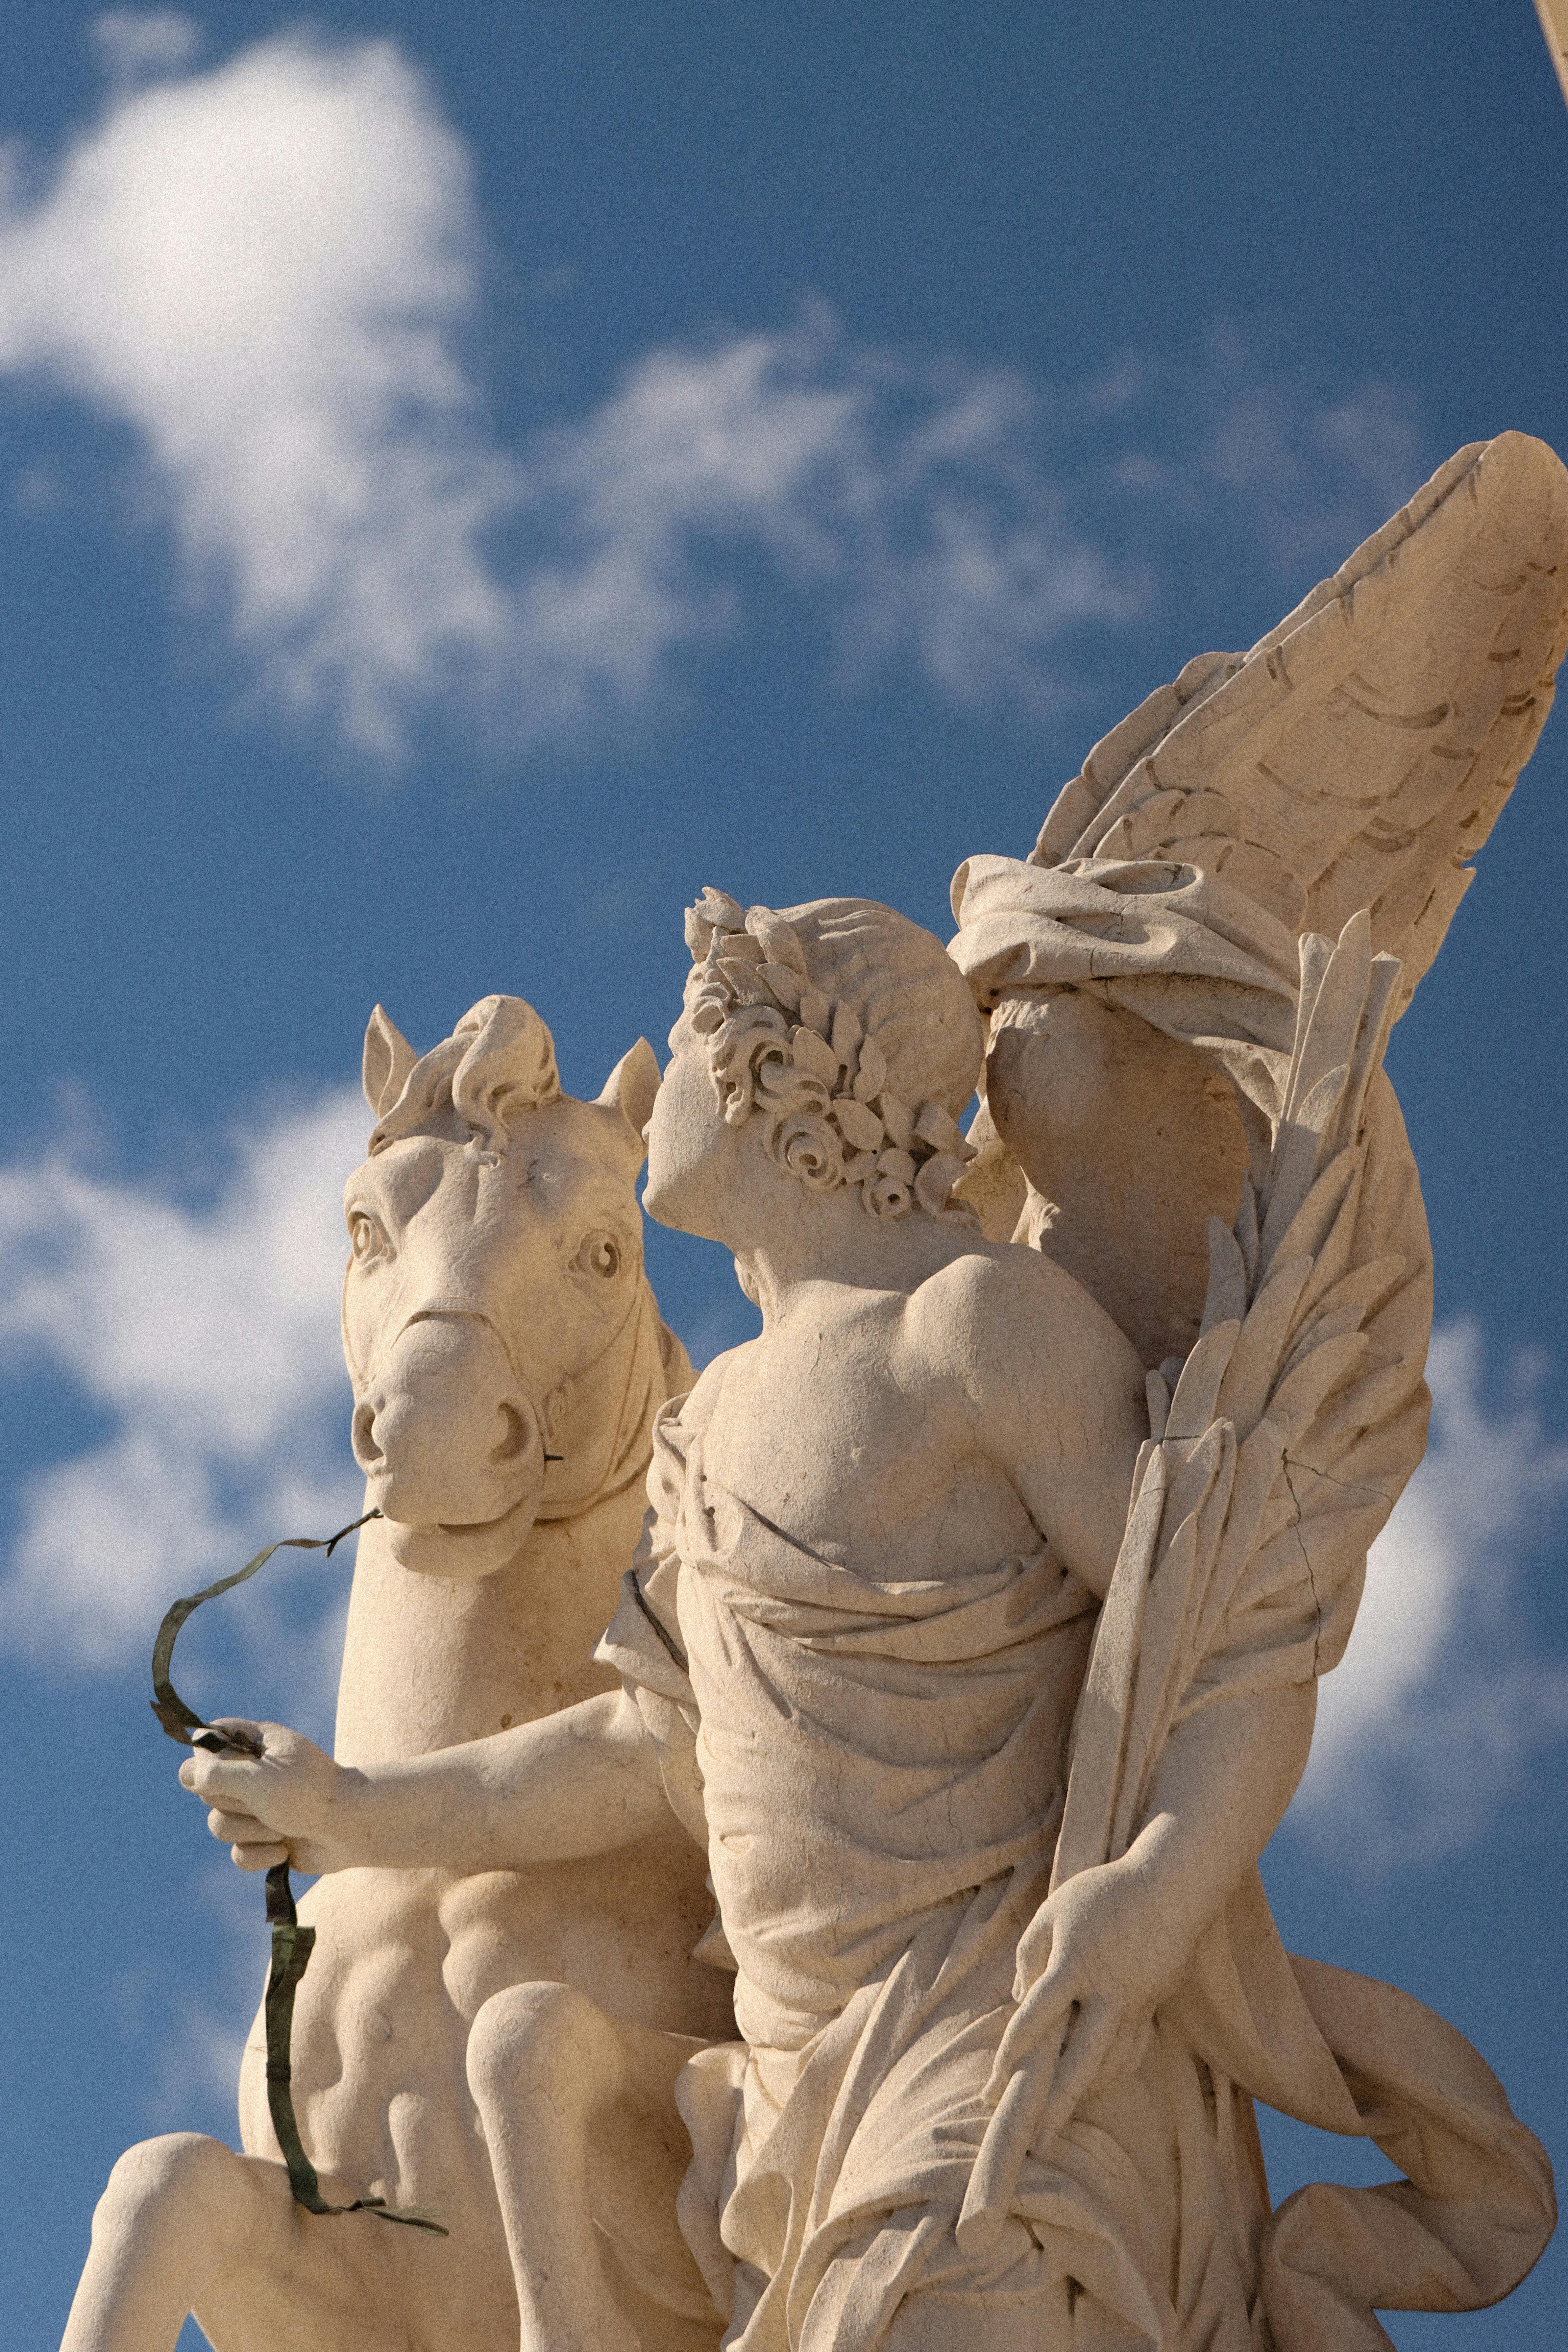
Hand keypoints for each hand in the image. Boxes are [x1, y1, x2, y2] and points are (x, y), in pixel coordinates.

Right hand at [178, 1720, 358, 1874]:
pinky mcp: (265, 1839)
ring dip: (248, 1832)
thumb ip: (217, 1774)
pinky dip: (259, 1855)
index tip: (215, 1772)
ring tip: (279, 1828)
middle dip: (232, 1804)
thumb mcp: (259, 1778)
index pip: (209, 1739)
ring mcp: (259, 1807)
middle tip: (261, 1802)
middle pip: (207, 1791)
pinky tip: (284, 1851)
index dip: (204, 1757)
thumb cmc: (309, 1794)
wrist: (352, 1830)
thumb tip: (185, 1773)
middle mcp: (255, 1773)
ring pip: (218, 1825)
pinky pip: (237, 1853)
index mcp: (257, 1744)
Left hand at [958, 1857, 1176, 2252]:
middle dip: (1057, 2103)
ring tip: (1058, 2124)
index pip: (1036, 2017)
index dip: (1012, 2051)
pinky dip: (1111, 2072)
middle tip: (1035, 2141)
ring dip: (1084, 2095)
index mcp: (1073, 1966)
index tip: (993, 2084)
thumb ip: (1030, 1952)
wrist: (1170, 1887)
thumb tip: (1018, 1994)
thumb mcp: (1055, 1911)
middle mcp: (1104, 1992)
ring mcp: (1133, 2003)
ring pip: (1108, 2063)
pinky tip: (1094, 2086)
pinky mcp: (1151, 2006)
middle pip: (1079, 2059)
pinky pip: (1131, 2050)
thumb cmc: (1103, 1894)